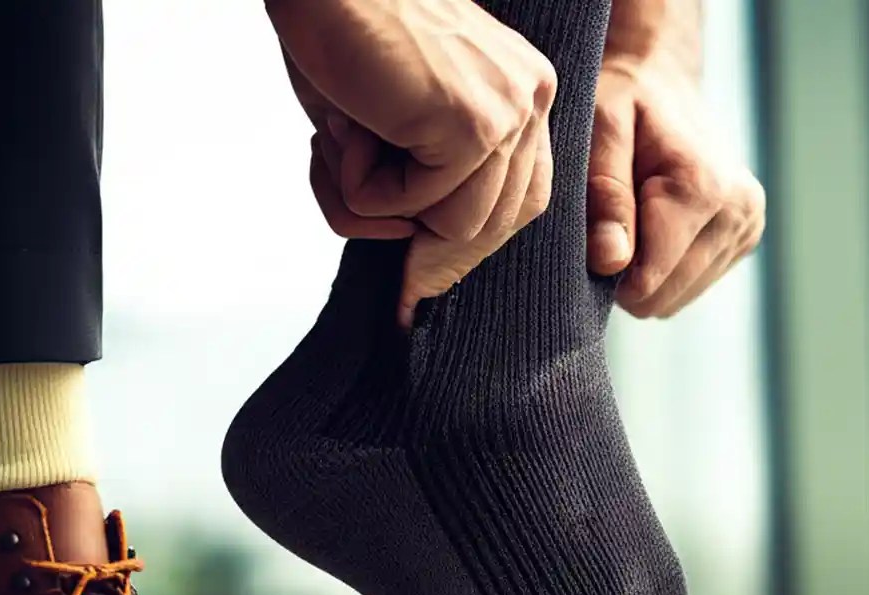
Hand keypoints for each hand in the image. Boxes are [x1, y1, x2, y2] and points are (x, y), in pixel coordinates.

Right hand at [267, 0, 557, 326]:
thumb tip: (415, 278)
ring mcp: (508, 111)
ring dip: (380, 204)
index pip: (520, 196)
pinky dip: (364, 187)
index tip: (420, 283)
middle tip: (390, 276)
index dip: (467, 243)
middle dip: (437, 256)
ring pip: (457, 225)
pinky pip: (418, 207)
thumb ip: (418, 186)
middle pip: (500, 221)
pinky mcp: (473, 125)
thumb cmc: (338, 36)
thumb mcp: (390, 124)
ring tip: (344, 142)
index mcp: (520, 91)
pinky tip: (346, 127)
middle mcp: (530, 97)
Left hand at [586, 61, 765, 317]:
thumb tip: (611, 261)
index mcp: (703, 189)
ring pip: (677, 297)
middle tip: (607, 225)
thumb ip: (606, 195)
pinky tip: (655, 225)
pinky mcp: (747, 236)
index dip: (608, 272)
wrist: (662, 81)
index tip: (591, 236)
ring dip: (646, 271)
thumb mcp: (601, 131)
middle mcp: (739, 212)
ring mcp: (748, 227)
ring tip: (633, 219)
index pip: (649, 279)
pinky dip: (666, 267)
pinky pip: (691, 285)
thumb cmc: (623, 102)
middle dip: (626, 273)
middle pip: (664, 295)